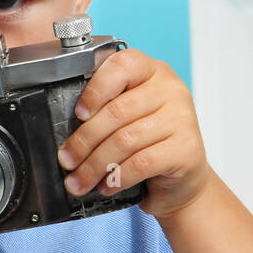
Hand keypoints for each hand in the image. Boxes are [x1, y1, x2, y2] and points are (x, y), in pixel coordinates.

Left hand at [55, 48, 210, 221]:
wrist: (182, 180)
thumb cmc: (151, 146)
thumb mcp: (129, 119)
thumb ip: (106, 111)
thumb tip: (68, 134)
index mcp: (152, 72)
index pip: (122, 66)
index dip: (95, 90)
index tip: (78, 115)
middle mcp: (170, 90)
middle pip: (117, 111)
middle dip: (84, 141)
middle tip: (67, 161)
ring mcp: (182, 118)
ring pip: (125, 140)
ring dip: (94, 166)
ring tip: (80, 181)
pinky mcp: (186, 149)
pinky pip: (141, 163)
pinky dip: (117, 178)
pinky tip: (106, 186)